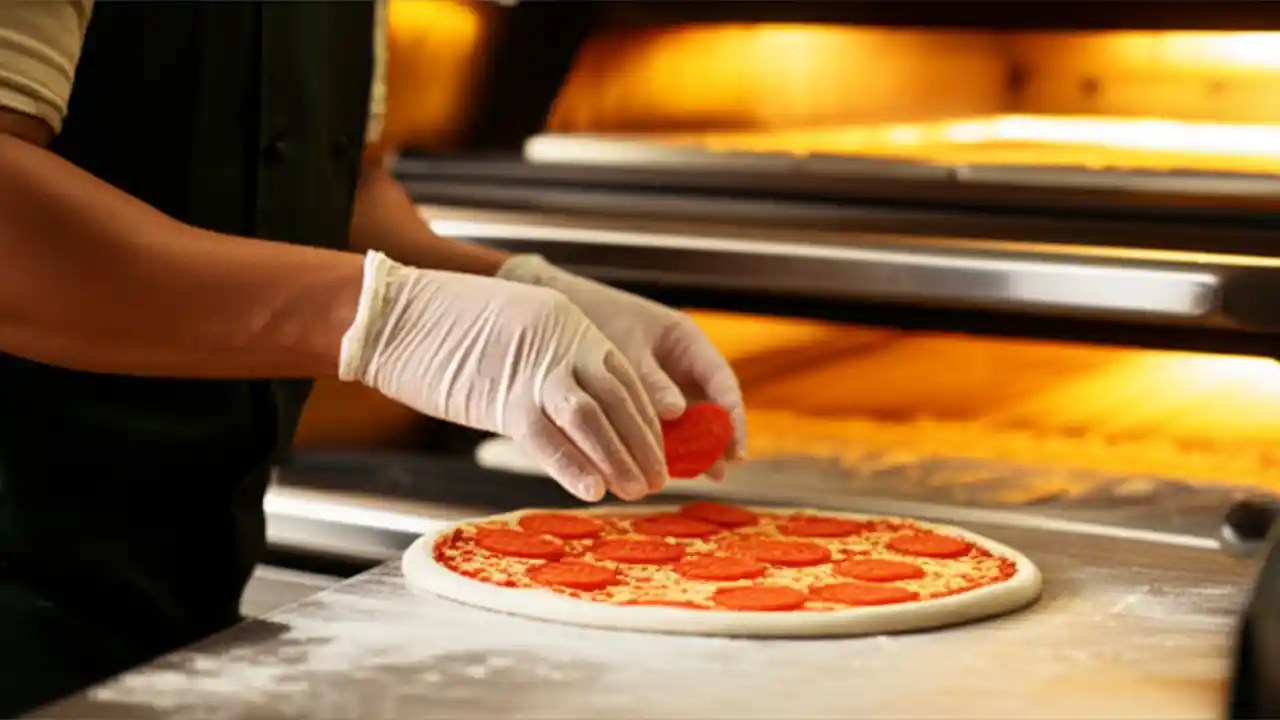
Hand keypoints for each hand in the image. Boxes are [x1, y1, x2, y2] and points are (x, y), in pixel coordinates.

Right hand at [338, 251, 667, 500]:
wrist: (393, 313)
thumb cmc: (443, 323)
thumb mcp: (515, 330)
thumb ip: (547, 362)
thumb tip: (571, 409)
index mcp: (567, 323)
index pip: (624, 375)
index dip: (644, 417)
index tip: (656, 448)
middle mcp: (561, 341)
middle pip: (619, 398)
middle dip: (642, 443)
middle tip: (657, 477)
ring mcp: (533, 369)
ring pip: (593, 419)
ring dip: (620, 458)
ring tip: (637, 489)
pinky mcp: (502, 397)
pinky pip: (547, 438)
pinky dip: (573, 466)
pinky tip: (594, 489)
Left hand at [497, 254, 745, 477]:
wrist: (560, 309)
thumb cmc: (595, 317)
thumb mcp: (625, 347)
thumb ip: (651, 380)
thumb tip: (676, 413)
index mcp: (686, 341)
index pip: (721, 379)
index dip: (731, 413)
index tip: (734, 443)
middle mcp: (682, 363)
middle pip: (711, 404)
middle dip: (718, 437)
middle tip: (722, 470)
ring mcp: (664, 382)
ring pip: (689, 419)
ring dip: (695, 445)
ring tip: (704, 475)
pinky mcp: (643, 398)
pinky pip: (662, 424)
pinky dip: (666, 443)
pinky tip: (667, 465)